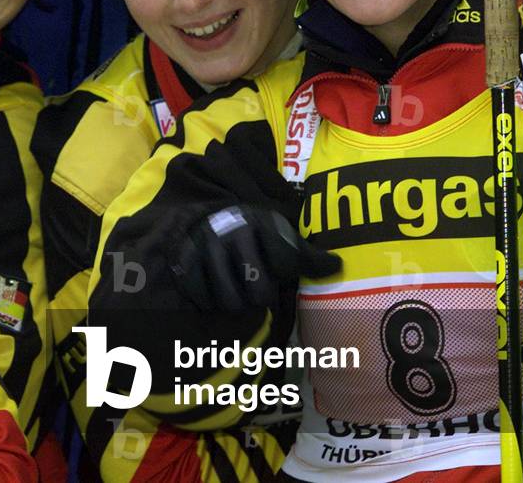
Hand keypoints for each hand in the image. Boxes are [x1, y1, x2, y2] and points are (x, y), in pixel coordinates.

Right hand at [169, 204, 339, 311]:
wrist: (208, 219)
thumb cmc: (254, 234)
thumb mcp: (280, 234)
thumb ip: (307, 254)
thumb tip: (338, 267)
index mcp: (261, 222)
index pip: (286, 261)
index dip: (286, 272)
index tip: (280, 268)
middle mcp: (232, 233)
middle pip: (259, 291)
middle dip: (262, 295)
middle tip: (258, 288)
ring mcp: (206, 249)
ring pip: (231, 302)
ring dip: (237, 303)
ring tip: (238, 291)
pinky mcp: (185, 262)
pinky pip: (203, 300)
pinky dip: (210, 301)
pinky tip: (214, 289)